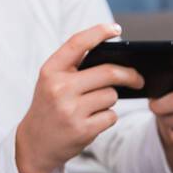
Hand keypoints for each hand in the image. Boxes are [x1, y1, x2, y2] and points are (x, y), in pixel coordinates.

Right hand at [14, 23, 142, 172]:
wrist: (35, 143)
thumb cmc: (49, 106)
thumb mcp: (50, 82)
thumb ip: (73, 67)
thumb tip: (113, 56)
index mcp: (50, 71)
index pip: (77, 44)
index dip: (98, 32)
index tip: (115, 29)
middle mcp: (59, 87)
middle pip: (108, 73)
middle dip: (129, 75)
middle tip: (138, 79)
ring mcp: (71, 109)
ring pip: (111, 96)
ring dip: (109, 101)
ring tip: (92, 107)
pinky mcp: (83, 129)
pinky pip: (111, 116)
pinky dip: (107, 117)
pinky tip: (91, 121)